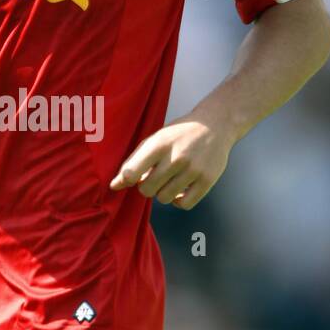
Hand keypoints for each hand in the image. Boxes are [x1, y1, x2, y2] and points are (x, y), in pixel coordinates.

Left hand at [108, 113, 234, 208]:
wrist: (215, 125)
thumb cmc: (178, 134)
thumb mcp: (155, 140)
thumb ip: (133, 162)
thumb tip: (114, 186)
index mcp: (159, 144)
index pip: (132, 172)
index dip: (128, 179)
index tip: (132, 177)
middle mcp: (176, 157)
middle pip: (147, 190)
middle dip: (147, 186)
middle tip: (155, 176)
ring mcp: (193, 169)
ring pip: (165, 198)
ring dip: (163, 193)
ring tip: (169, 180)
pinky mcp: (207, 180)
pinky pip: (184, 205)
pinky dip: (179, 201)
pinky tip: (180, 190)